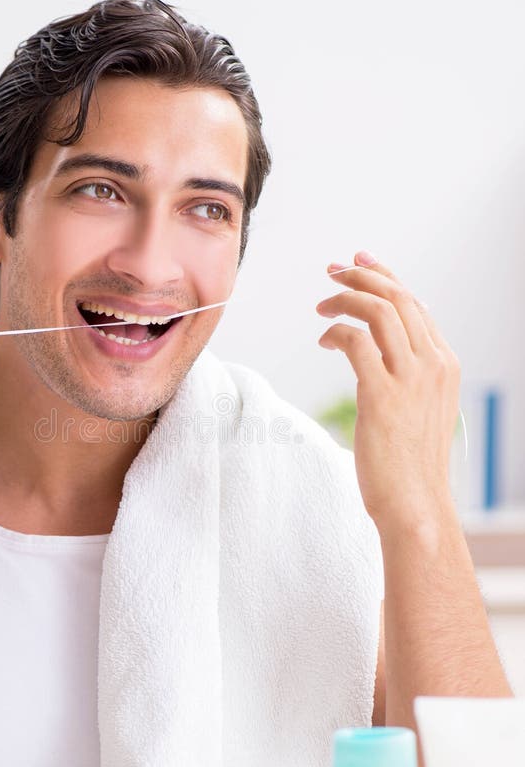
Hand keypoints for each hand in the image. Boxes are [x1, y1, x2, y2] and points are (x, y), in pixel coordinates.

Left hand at [316, 251, 460, 528]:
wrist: (415, 504)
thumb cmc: (411, 461)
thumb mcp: (422, 409)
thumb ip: (411, 374)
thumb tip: (382, 345)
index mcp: (445, 364)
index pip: (416, 304)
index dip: (385, 276)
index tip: (359, 262)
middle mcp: (434, 364)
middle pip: (397, 298)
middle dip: (362, 276)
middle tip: (333, 271)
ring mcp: (411, 379)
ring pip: (378, 311)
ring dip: (344, 298)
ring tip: (322, 305)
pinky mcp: (382, 395)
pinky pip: (355, 341)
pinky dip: (335, 332)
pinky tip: (324, 341)